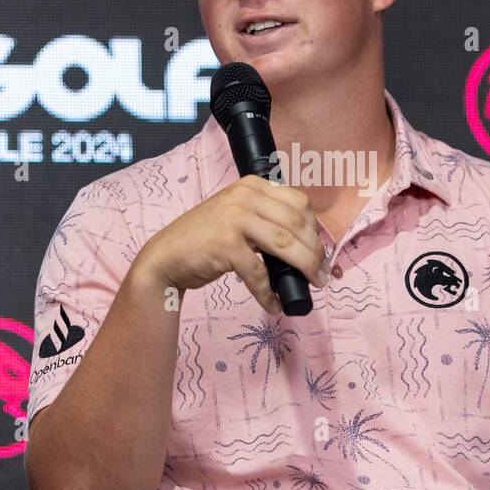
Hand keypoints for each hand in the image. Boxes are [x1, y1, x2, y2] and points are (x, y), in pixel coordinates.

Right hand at [136, 175, 327, 314]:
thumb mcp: (237, 216)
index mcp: (252, 186)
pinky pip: (259, 273)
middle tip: (322, 274)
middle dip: (315, 252)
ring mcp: (234, 219)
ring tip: (312, 285)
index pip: (299, 203)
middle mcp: (245, 196)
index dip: (315, 229)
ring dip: (304, 268)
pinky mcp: (226, 245)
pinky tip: (274, 303)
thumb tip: (307, 243)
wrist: (166, 256)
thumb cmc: (206, 240)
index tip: (320, 251)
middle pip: (297, 224)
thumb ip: (266, 218)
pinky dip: (270, 292)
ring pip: (285, 245)